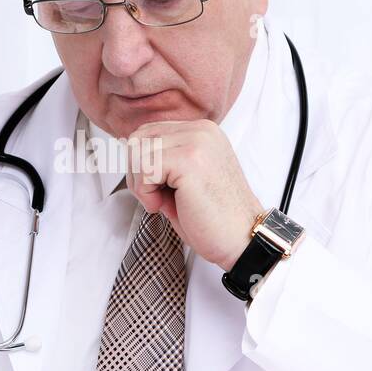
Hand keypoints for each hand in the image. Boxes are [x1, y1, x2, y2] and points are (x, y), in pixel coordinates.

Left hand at [125, 119, 262, 270]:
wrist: (243, 240)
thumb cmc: (212, 218)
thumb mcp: (183, 179)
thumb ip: (162, 160)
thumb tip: (129, 152)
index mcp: (201, 131)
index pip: (147, 132)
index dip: (140, 165)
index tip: (155, 190)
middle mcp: (201, 129)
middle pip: (138, 138)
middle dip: (136, 173)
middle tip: (154, 198)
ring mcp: (197, 141)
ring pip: (137, 151)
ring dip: (140, 184)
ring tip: (160, 202)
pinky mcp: (190, 159)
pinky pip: (144, 168)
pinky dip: (145, 192)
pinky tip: (162, 206)